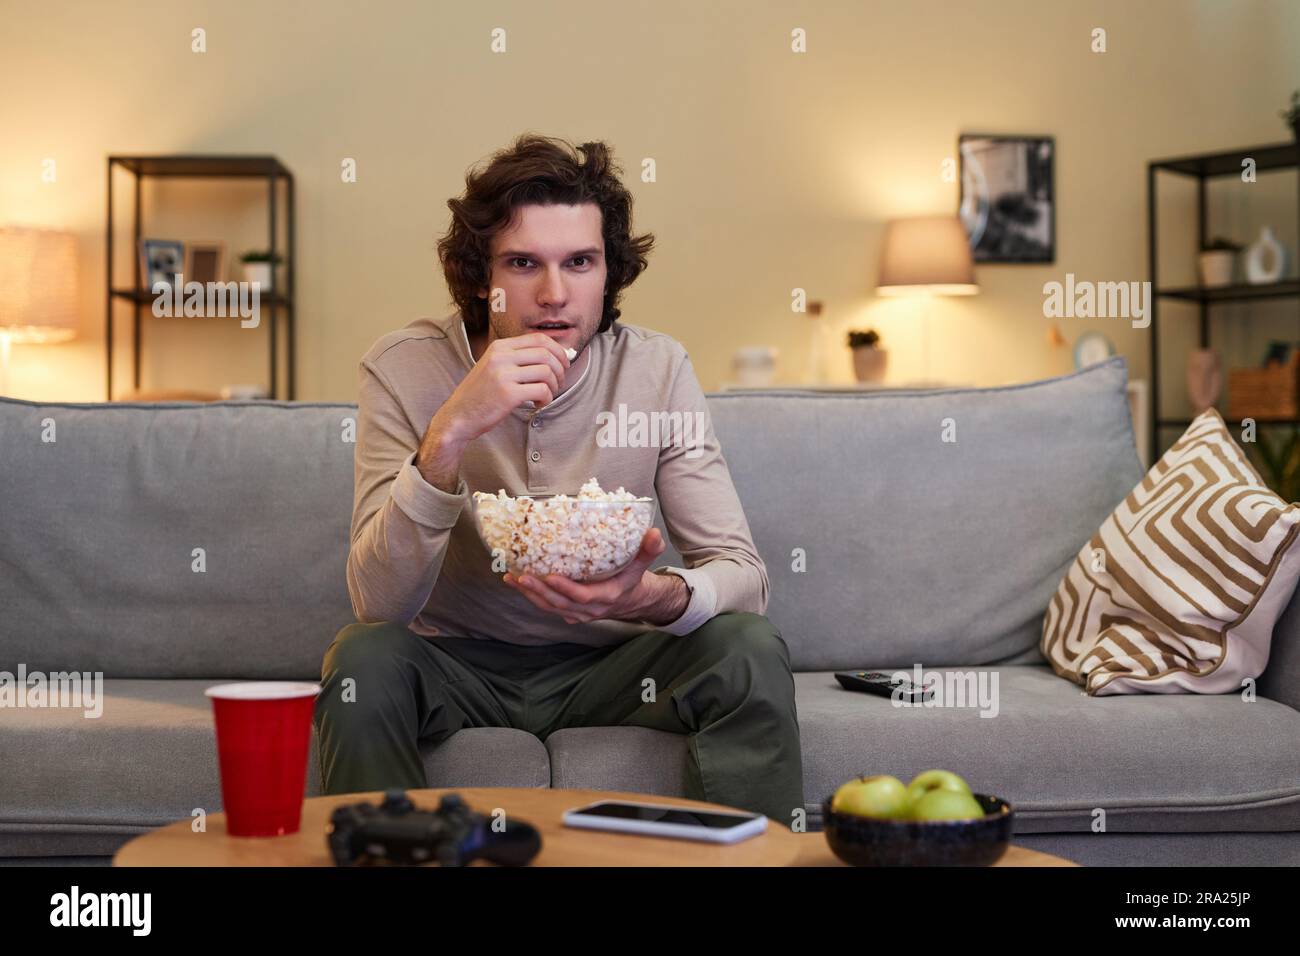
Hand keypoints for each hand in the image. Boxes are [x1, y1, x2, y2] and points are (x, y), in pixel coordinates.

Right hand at [427, 332, 570, 445]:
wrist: (458, 416)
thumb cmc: (480, 395)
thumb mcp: (494, 367)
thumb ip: (518, 359)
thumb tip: (556, 356)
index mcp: (499, 347)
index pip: (539, 338)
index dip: (558, 350)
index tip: (564, 364)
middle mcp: (501, 356)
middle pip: (546, 354)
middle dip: (560, 369)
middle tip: (558, 383)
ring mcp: (503, 374)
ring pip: (547, 372)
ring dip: (554, 386)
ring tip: (546, 396)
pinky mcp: (508, 394)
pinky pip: (541, 390)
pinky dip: (546, 399)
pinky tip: (538, 404)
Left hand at [503, 529, 668, 623]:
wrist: (632, 601)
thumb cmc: (632, 579)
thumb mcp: (642, 565)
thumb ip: (648, 550)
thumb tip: (654, 533)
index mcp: (606, 596)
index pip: (583, 596)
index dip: (565, 588)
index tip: (549, 576)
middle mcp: (590, 609)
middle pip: (560, 603)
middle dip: (539, 591)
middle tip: (521, 576)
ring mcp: (578, 613)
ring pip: (550, 606)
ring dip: (529, 594)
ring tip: (511, 578)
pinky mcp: (569, 612)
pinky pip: (547, 606)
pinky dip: (530, 596)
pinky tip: (515, 582)